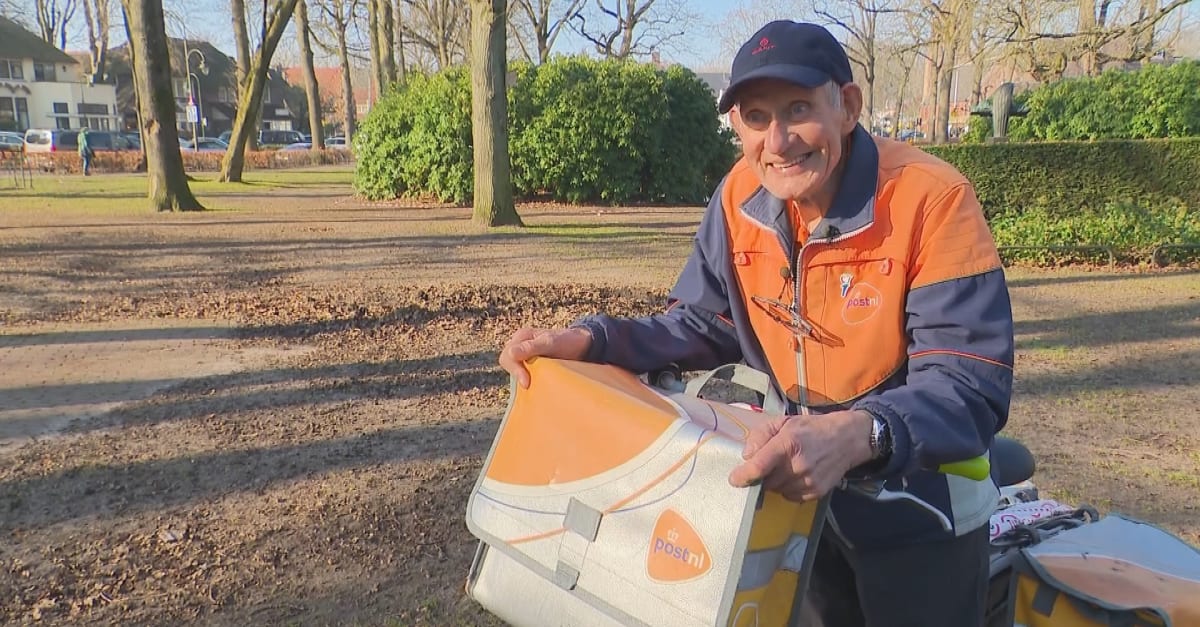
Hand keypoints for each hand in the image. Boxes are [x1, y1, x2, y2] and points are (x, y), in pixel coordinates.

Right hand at [499, 327, 592, 387]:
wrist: (583, 345)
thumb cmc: (567, 341)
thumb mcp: (551, 343)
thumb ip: (532, 347)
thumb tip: (511, 354)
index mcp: (521, 337)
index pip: (508, 356)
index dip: (515, 370)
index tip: (526, 383)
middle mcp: (520, 346)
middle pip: (508, 363)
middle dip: (517, 374)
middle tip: (529, 385)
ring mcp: (525, 356)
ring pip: (515, 370)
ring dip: (522, 378)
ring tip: (534, 385)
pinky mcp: (532, 365)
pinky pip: (524, 374)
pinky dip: (528, 380)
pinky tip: (537, 386)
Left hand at [728, 410, 874, 501]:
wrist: (847, 439)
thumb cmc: (811, 429)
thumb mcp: (784, 422)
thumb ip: (761, 435)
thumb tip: (747, 455)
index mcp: (788, 443)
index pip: (760, 465)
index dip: (744, 475)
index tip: (734, 479)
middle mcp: (799, 464)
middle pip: (766, 481)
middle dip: (762, 476)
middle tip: (768, 465)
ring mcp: (809, 480)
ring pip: (777, 491)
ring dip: (775, 482)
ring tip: (786, 467)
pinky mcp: (817, 492)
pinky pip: (791, 497)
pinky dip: (788, 489)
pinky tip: (796, 475)